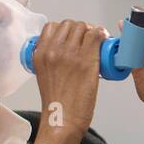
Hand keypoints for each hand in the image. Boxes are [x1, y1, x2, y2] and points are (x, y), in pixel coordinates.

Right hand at [32, 19, 107, 143]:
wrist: (62, 119)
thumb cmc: (56, 103)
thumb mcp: (43, 74)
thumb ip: (49, 60)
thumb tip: (63, 51)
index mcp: (39, 53)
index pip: (52, 27)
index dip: (66, 30)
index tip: (74, 38)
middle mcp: (53, 49)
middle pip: (69, 24)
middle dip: (80, 29)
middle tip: (88, 40)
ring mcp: (70, 54)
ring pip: (83, 27)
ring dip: (91, 31)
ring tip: (96, 43)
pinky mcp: (87, 60)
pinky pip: (96, 35)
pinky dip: (101, 35)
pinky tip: (104, 42)